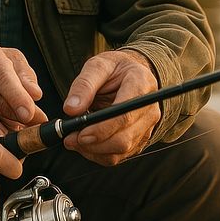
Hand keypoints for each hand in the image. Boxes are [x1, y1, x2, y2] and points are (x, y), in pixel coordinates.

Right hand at [0, 42, 46, 127]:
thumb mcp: (12, 60)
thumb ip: (26, 76)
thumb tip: (35, 95)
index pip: (2, 77)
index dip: (16, 96)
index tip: (28, 114)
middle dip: (18, 117)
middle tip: (36, 125)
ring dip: (9, 126)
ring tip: (22, 126)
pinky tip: (5, 130)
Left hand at [62, 50, 160, 165]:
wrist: (130, 74)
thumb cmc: (114, 69)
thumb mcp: (98, 65)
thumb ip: (84, 85)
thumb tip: (71, 109)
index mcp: (142, 84)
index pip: (125, 115)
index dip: (102, 129)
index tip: (80, 133)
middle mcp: (149, 109)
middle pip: (124, 138)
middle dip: (94, 143)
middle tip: (70, 139)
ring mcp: (147, 126)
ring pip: (121, 150)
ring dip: (94, 150)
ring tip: (74, 139)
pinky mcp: (140, 139)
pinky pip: (119, 155)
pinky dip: (99, 153)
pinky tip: (86, 143)